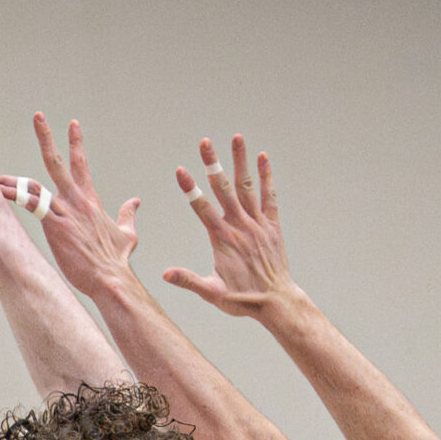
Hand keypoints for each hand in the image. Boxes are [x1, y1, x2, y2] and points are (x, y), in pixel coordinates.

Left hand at [13, 112, 139, 297]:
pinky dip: (16, 197)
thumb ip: (128, 214)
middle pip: (58, 162)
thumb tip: (135, 201)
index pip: (81, 164)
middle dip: (47, 137)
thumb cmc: (116, 259)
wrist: (110, 277)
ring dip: (14, 180)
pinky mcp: (55, 225)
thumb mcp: (128, 233)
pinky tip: (1, 192)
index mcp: (90, 200)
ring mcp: (65, 211)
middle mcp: (76, 200)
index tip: (72, 124)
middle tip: (38, 116)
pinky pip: (32, 205)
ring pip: (35, 186)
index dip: (76, 143)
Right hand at [164, 135, 301, 316]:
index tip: (181, 170)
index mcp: (222, 239)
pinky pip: (269, 197)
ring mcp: (257, 223)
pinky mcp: (272, 226)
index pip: (202, 208)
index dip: (190, 188)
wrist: (275, 302)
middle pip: (223, 188)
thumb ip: (189, 280)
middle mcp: (240, 226)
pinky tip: (262, 158)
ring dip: (240, 161)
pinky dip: (265, 177)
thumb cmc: (242, 299)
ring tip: (236, 138)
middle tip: (205, 142)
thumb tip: (165, 274)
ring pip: (246, 186)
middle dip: (212, 164)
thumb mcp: (212, 292)